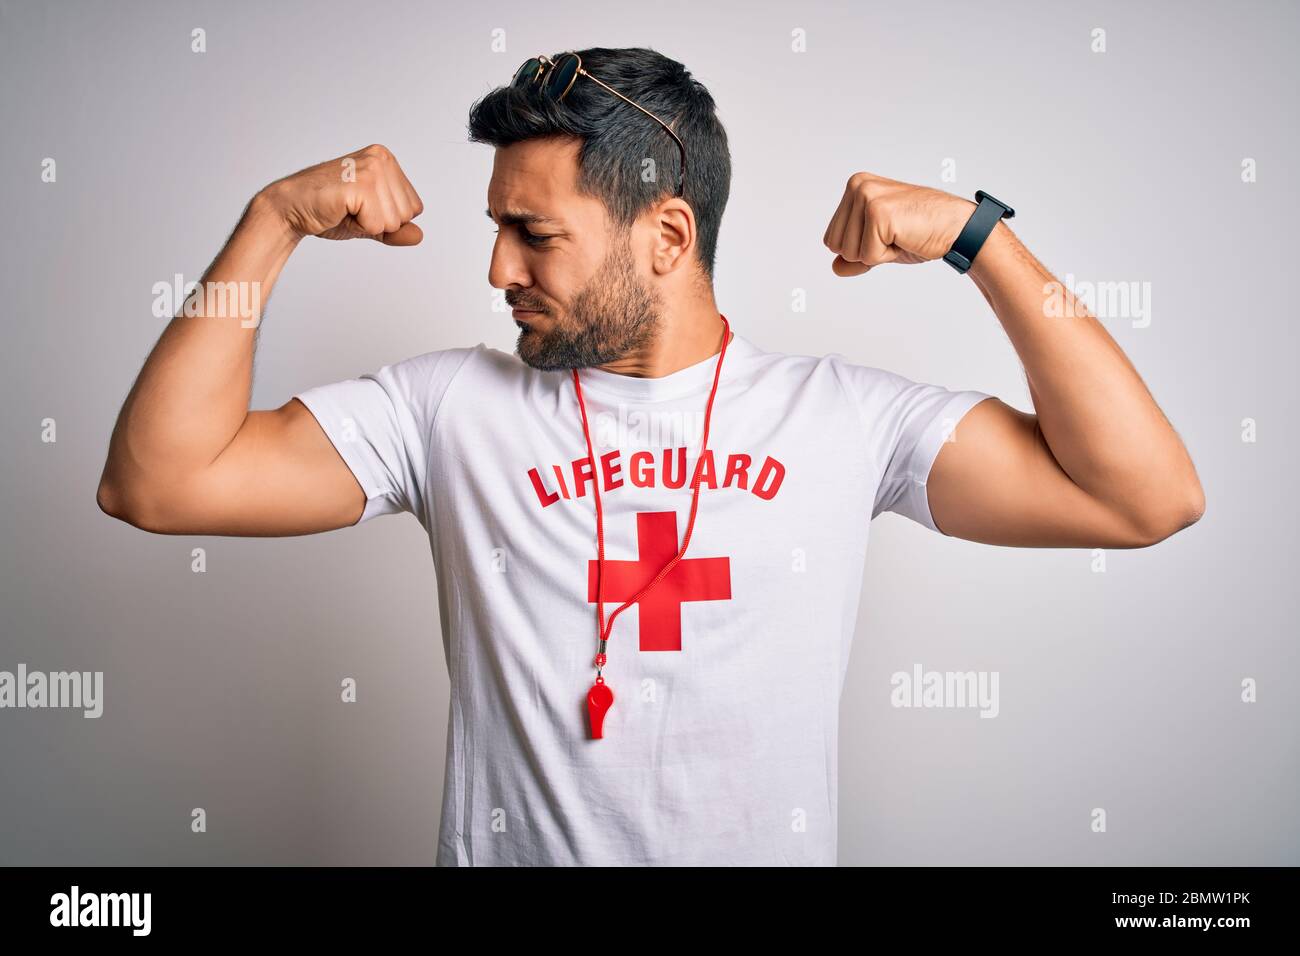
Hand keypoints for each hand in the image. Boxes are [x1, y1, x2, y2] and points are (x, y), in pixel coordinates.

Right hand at [259, 144, 423, 245]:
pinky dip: (360, 227)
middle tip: (351, 210)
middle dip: (379, 223)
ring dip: (368, 225)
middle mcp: (381, 158)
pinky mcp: (359, 183)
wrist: (291, 209)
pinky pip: (377, 224)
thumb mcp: (370, 223)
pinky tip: (340, 211)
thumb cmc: (328, 211)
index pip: (414, 207)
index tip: (362, 208)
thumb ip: (396, 230)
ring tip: (345, 209)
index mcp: (387, 160)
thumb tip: (419, 236)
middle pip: (407, 215)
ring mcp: (371, 168)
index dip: (388, 219)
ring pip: (394, 221)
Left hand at [822, 172, 974, 275]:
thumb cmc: (921, 232)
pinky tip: (905, 237)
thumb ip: (854, 256)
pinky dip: (887, 256)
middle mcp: (857, 185)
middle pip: (835, 246)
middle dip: (866, 251)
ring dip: (877, 253)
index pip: (831, 239)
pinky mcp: (878, 213)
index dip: (860, 248)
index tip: (887, 233)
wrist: (955, 228)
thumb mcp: (880, 245)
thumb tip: (834, 268)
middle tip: (895, 235)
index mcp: (855, 186)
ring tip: (900, 234)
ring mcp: (867, 197)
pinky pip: (867, 256)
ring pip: (849, 253)